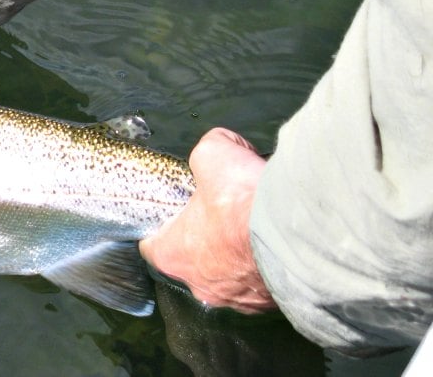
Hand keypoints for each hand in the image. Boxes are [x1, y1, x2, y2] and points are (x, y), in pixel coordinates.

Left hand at [139, 127, 275, 313]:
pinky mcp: (267, 305)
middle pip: (193, 261)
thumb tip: (221, 146)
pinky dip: (264, 266)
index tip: (179, 214)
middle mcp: (199, 285)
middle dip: (207, 238)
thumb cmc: (242, 199)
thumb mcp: (213, 154)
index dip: (165, 227)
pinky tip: (273, 244)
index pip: (153, 246)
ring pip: (228, 275)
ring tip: (252, 229)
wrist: (298, 231)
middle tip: (224, 216)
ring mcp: (234, 300)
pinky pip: (260, 284)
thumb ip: (209, 149)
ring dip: (237, 255)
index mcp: (172, 255)